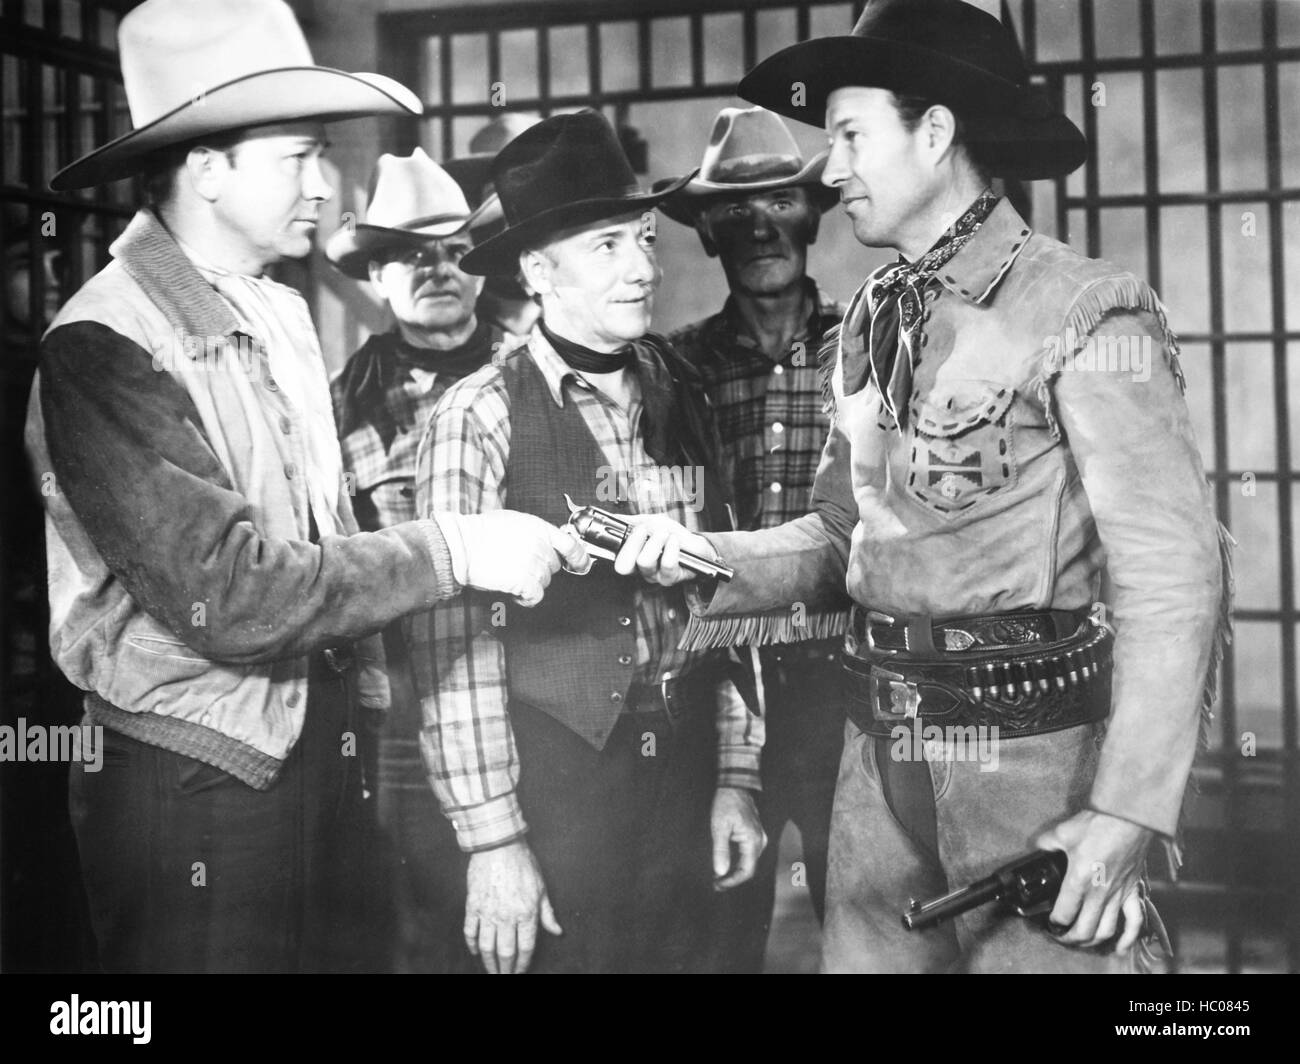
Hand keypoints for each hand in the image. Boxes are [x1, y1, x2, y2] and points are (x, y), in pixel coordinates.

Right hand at [449, 510, 588, 606]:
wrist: (462, 546)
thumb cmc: (479, 532)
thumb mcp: (512, 521)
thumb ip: (533, 532)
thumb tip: (543, 542)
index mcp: (539, 527)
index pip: (571, 544)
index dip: (579, 558)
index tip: (582, 565)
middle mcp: (540, 545)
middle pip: (554, 566)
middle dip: (540, 570)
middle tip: (519, 567)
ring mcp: (534, 564)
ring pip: (544, 582)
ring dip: (531, 583)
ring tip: (510, 576)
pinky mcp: (525, 581)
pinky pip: (535, 596)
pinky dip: (527, 599)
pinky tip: (516, 594)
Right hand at [464, 840, 561, 973]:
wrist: (498, 844)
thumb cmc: (523, 864)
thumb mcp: (541, 887)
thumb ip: (548, 914)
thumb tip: (557, 932)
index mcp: (526, 912)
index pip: (525, 948)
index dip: (523, 964)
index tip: (520, 972)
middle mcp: (507, 916)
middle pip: (505, 952)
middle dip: (505, 969)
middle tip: (504, 977)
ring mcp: (488, 911)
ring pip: (487, 946)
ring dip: (489, 962)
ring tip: (491, 971)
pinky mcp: (473, 905)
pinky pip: (470, 931)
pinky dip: (472, 944)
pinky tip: (476, 951)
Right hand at [611, 513, 716, 586]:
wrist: (696, 545)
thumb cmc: (672, 535)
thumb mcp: (651, 522)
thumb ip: (633, 521)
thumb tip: (615, 518)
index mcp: (632, 556)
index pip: (616, 557)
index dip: (617, 545)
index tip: (627, 528)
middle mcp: (640, 569)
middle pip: (623, 566)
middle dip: (632, 544)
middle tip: (643, 530)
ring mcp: (655, 576)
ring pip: (644, 562)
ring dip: (654, 542)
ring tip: (664, 533)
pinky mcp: (670, 578)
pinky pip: (666, 564)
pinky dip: (671, 548)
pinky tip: (674, 540)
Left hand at [710, 787, 766, 889]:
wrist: (735, 786)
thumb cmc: (727, 804)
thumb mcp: (719, 827)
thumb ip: (721, 850)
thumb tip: (720, 871)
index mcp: (753, 841)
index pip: (746, 871)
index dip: (732, 881)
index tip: (718, 885)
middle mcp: (760, 841)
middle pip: (748, 868)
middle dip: (732, 878)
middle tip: (715, 883)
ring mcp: (759, 838)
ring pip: (748, 862)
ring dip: (734, 871)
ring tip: (718, 876)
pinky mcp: (754, 835)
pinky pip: (748, 854)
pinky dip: (737, 862)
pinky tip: (726, 863)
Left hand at [1033, 809, 1154, 951]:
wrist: (1129, 818)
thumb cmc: (1097, 824)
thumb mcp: (1062, 832)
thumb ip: (1046, 842)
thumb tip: (1037, 846)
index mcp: (1078, 881)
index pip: (1063, 914)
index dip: (1052, 924)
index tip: (1047, 923)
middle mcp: (1098, 894)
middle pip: (1083, 930)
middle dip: (1069, 939)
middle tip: (1060, 936)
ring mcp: (1118, 895)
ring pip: (1106, 930)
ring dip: (1092, 942)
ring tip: (1081, 942)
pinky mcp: (1134, 891)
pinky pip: (1135, 922)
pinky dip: (1128, 939)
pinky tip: (1119, 948)